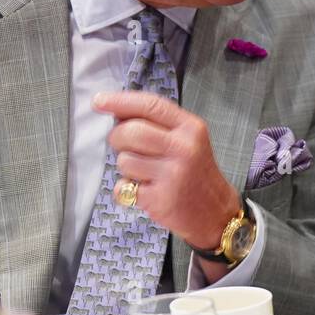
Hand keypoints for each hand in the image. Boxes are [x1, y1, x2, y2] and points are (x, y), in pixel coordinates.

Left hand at [94, 90, 240, 250]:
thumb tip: (117, 111)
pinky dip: (126, 189)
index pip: (151, 106)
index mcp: (191, 128)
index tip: (99, 101)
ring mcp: (172, 175)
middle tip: (125, 146)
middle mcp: (184, 149)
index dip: (120, 101)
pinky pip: (123, 187)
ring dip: (126, 167)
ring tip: (145, 172)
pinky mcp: (159, 199)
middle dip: (118, 137)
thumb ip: (159, 124)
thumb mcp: (189, 139)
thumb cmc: (196, 171)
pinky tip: (144, 190)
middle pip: (131, 131)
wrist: (215, 212)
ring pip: (124, 160)